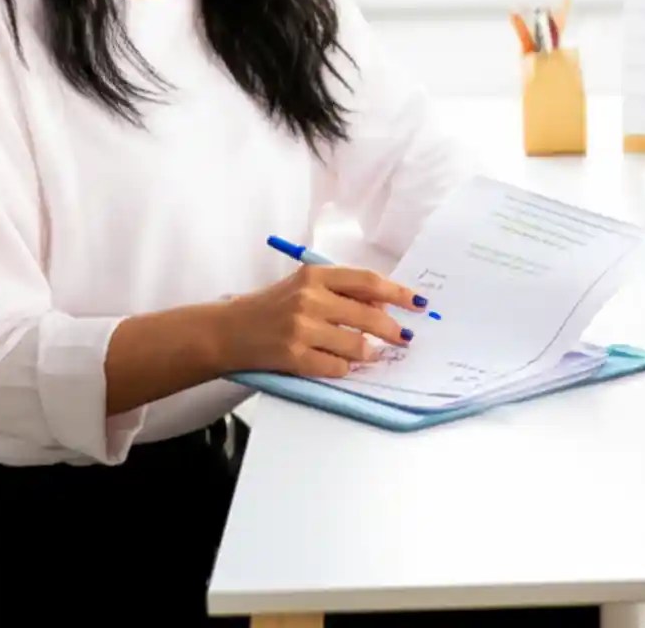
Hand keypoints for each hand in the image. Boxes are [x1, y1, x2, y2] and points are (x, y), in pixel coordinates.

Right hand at [215, 265, 426, 377]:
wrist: (226, 331)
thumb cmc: (270, 308)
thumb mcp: (303, 288)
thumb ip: (340, 292)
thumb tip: (384, 306)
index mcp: (314, 276)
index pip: (368, 282)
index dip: (398, 293)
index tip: (418, 303)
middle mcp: (310, 299)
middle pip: (369, 316)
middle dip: (393, 331)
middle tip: (403, 339)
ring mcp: (301, 329)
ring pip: (357, 346)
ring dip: (368, 354)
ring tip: (368, 354)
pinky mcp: (294, 357)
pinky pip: (337, 368)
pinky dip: (344, 369)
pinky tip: (340, 364)